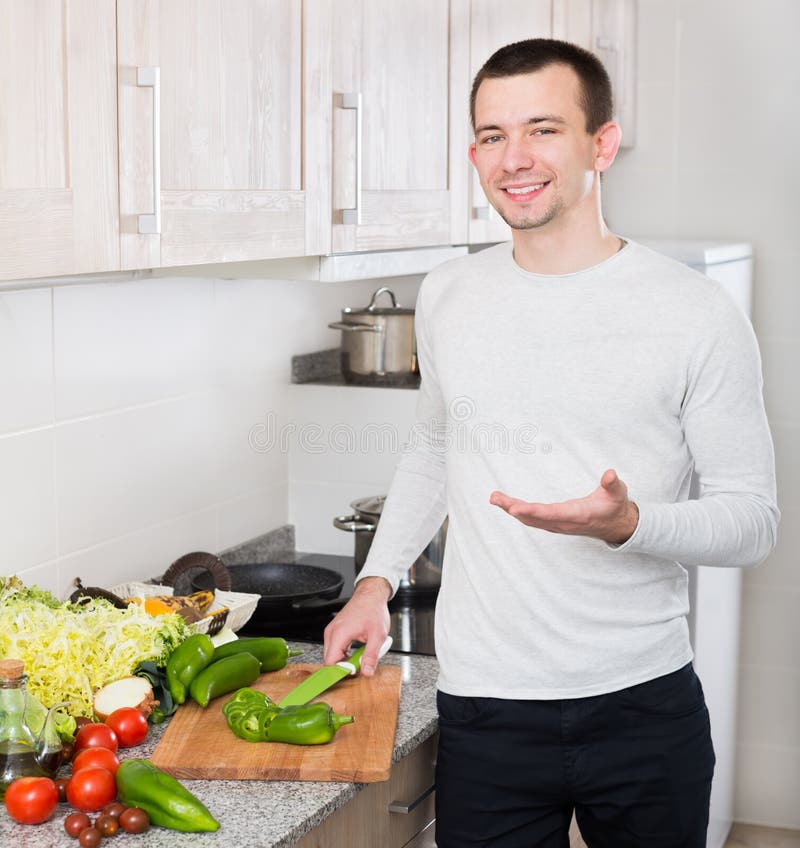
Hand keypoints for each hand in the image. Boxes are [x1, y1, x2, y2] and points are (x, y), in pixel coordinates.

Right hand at [323, 577, 391, 676]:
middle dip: (344, 667)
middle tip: (359, 665)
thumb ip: (371, 656)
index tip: (353, 674)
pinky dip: (344, 654)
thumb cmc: (373, 610)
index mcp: (339, 634)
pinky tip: (356, 652)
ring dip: (345, 660)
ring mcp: (332, 631)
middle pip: (329, 660)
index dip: (340, 672)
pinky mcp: (335, 631)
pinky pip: (335, 648)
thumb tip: (367, 672)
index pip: (330, 662)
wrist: (371, 595)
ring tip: (360, 657)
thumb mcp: (378, 635)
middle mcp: (332, 632)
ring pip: (332, 655)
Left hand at [489, 468, 638, 544]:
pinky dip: (518, 513)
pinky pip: (533, 520)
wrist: (616, 526)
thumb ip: (613, 484)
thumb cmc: (615, 506)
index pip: (551, 513)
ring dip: (511, 509)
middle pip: (534, 518)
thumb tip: (610, 474)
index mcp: (577, 515)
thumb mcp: (618, 493)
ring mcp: (558, 525)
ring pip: (530, 520)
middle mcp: (564, 523)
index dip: (533, 511)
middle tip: (495, 498)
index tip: (514, 508)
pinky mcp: (554, 524)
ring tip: (495, 498)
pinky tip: (507, 505)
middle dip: (513, 508)